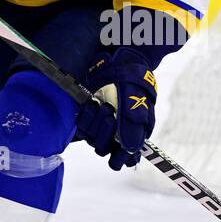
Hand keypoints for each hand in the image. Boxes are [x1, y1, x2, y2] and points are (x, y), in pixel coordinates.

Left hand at [75, 47, 157, 170]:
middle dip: (106, 134)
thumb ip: (133, 130)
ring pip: (92, 139)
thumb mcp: (137, 107)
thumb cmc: (134, 86)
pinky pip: (82, 127)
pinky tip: (92, 103)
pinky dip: (86, 116)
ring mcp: (101, 124)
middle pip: (104, 150)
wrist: (121, 62)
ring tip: (104, 105)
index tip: (117, 153)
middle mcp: (116, 132)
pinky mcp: (89, 115)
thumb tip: (130, 150)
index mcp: (133, 134)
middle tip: (111, 116)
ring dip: (96, 123)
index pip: (124, 158)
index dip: (119, 159)